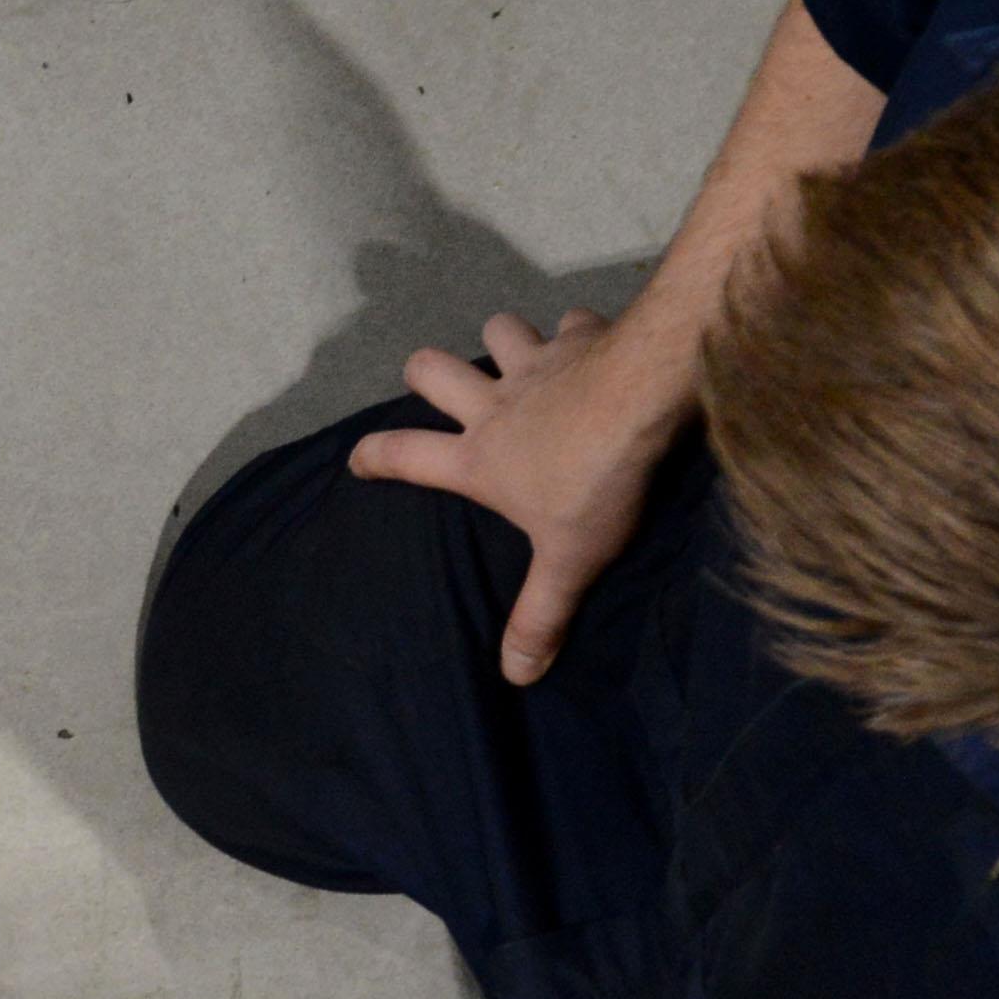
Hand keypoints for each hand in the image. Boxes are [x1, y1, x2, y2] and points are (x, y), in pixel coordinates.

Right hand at [347, 307, 691, 684]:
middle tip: (437, 385)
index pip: (407, 455)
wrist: (641, 403)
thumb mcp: (568, 562)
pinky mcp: (581, 337)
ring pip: (498, 330)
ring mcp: (536, 364)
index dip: (375, 456)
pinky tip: (594, 344)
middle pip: (433, 370)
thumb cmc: (594, 485)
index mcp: (479, 459)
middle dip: (426, 373)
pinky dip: (579, 331)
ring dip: (504, 340)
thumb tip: (514, 676)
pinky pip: (572, 322)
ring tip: (520, 356)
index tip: (357, 458)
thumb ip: (540, 616)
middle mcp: (496, 405)